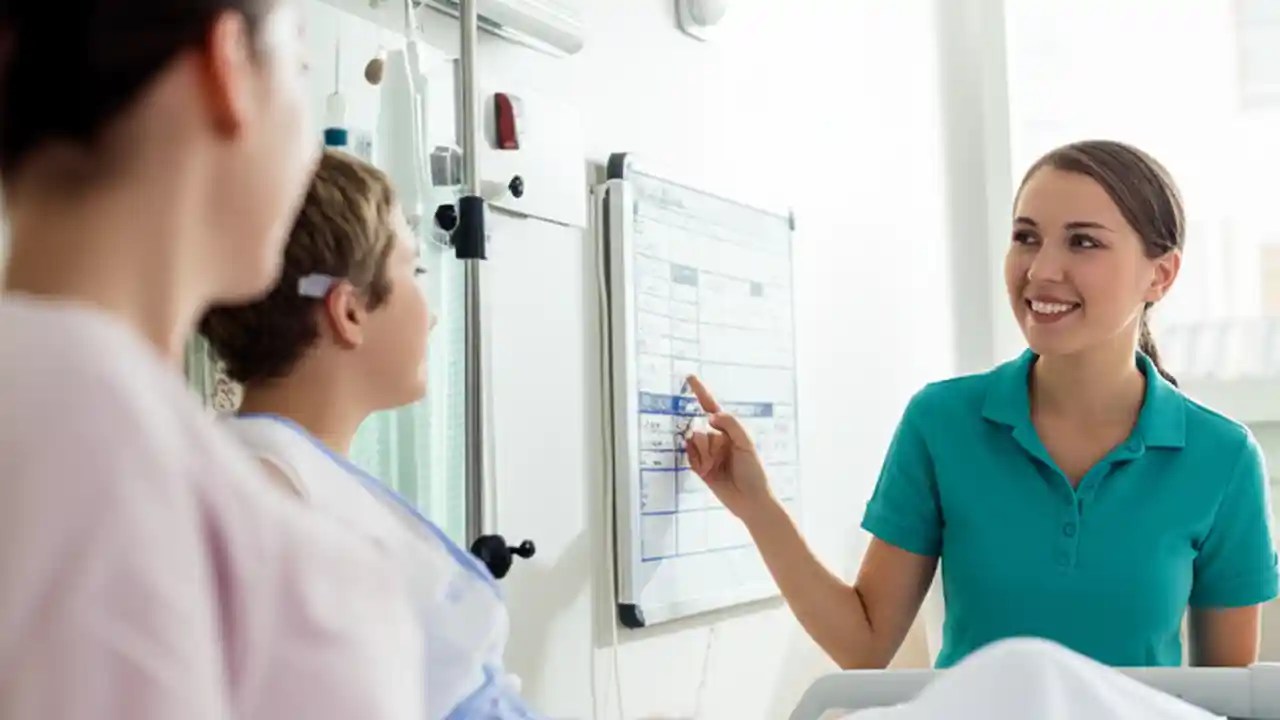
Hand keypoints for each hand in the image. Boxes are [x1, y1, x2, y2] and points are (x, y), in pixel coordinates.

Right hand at [683, 376, 776, 521]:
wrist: (749, 500)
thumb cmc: (754, 472)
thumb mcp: (747, 443)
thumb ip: (731, 425)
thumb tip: (711, 416)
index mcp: (730, 430)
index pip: (712, 408)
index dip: (700, 392)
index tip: (689, 377)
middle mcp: (717, 439)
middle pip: (700, 428)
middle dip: (706, 442)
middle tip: (719, 455)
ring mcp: (707, 453)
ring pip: (693, 442)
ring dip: (702, 454)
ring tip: (713, 467)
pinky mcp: (699, 467)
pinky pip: (689, 456)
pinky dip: (696, 461)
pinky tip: (706, 471)